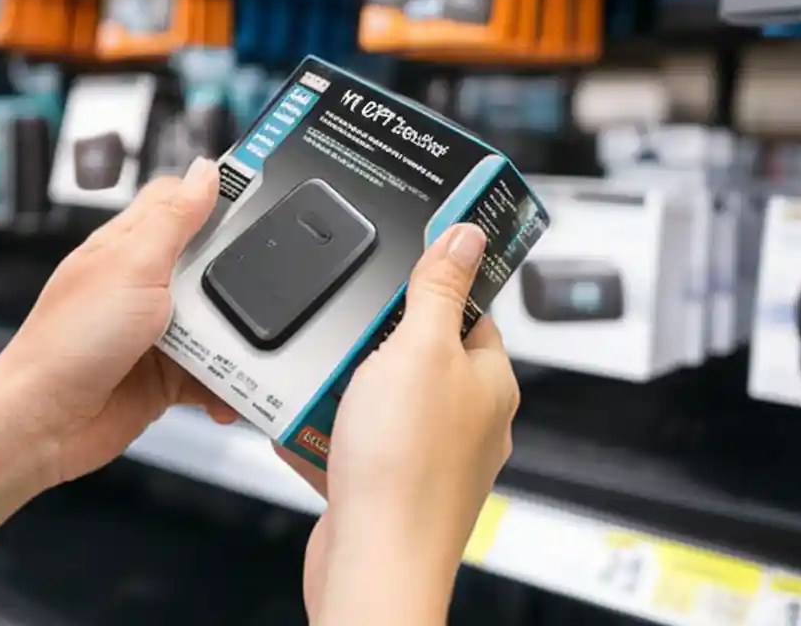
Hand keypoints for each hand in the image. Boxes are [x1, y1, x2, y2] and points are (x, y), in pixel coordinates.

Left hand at [0, 158, 236, 488]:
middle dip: (240, 276)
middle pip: (210, 264)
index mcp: (128, 246)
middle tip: (271, 278)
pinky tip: (233, 394)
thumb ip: (175, 219)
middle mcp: (143, 285)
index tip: (263, 193)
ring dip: (236, 338)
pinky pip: (213, 374)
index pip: (179, 201)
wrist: (44, 425)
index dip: (217, 194)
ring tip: (251, 346)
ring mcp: (156, 332)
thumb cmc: (69, 342)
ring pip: (218, 322)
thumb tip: (206, 170)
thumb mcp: (132, 266)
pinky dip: (228, 386)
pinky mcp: (167, 376)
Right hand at [279, 223, 519, 623]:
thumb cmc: (407, 471)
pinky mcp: (388, 483)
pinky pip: (354, 440)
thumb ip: (440, 288)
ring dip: (344, 388)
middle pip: (415, 352)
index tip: (398, 271)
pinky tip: (311, 427)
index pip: (471, 310)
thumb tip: (467, 235)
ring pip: (378, 397)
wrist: (373, 565)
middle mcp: (466, 420)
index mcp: (489, 381)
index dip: (432, 287)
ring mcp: (428, 455)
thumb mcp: (419, 349)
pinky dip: (329, 431)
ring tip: (324, 386)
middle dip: (371, 343)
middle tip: (347, 338)